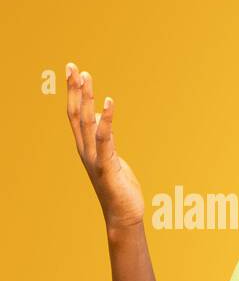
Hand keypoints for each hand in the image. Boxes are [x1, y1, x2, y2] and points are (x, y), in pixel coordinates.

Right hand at [65, 62, 144, 232]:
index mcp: (87, 148)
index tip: (74, 72)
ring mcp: (94, 158)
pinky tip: (108, 102)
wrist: (123, 215)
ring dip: (87, 98)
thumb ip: (106, 142)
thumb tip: (103, 125)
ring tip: (87, 77)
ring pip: (86, 122)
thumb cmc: (120, 188)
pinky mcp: (107, 166)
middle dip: (74, 89)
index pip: (76, 115)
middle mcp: (86, 150)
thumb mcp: (112, 159)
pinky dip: (106, 119)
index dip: (74, 93)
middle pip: (76, 114)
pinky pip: (105, 138)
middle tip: (73, 66)